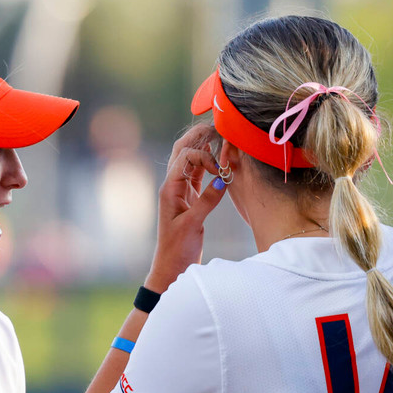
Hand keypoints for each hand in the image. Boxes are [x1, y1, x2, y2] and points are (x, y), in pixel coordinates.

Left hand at [145, 124, 229, 291]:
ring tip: (220, 133)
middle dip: (198, 136)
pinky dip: (209, 163)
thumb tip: (223, 179)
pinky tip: (219, 156)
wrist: (172, 268)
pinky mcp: (190, 198)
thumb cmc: (177, 250)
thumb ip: (207, 202)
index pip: (185, 158)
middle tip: (217, 124)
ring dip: (204, 146)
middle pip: (183, 151)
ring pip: (191, 160)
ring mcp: (181, 191)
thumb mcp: (192, 226)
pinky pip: (199, 174)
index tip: (221, 170)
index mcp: (170, 189)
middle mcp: (173, 186)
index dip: (204, 156)